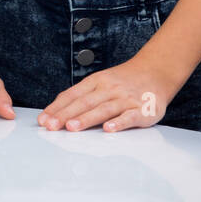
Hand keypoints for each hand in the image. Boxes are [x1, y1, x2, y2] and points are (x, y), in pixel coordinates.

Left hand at [39, 58, 177, 132]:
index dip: (57, 107)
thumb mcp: (101, 82)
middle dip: (66, 114)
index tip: (43, 119)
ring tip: (72, 127)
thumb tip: (56, 111)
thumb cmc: (124, 81)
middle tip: (51, 125)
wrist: (156, 72)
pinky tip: (108, 130)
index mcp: (96, 82)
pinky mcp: (142, 110)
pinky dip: (118, 123)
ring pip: (103, 109)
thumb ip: (82, 96)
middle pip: (85, 102)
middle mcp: (109, 89)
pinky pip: (129, 117)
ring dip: (86, 119)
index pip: (73, 95)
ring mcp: (126, 99)